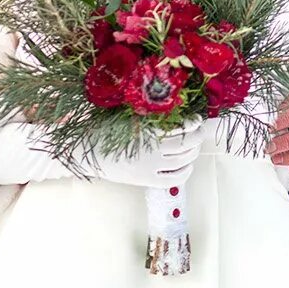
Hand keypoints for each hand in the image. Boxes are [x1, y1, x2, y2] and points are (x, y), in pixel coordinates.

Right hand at [85, 117, 202, 188]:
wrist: (88, 152)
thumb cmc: (107, 128)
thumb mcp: (130, 115)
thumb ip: (151, 114)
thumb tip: (175, 107)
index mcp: (148, 131)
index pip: (182, 127)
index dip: (194, 123)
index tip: (197, 118)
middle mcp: (152, 151)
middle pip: (186, 145)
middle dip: (198, 136)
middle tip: (200, 130)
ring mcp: (150, 168)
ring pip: (183, 161)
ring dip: (194, 151)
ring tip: (195, 145)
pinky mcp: (146, 180)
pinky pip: (173, 179)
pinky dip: (186, 172)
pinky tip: (188, 165)